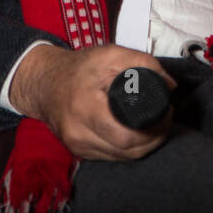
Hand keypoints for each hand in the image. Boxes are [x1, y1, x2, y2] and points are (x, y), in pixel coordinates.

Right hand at [10, 44, 176, 160]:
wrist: (44, 83)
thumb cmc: (78, 68)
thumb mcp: (110, 54)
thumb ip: (143, 63)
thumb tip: (168, 85)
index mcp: (85, 108)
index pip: (126, 136)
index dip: (153, 129)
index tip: (166, 112)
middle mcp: (79, 133)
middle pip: (128, 151)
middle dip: (154, 138)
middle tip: (165, 119)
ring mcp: (78, 146)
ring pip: (123, 158)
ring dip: (144, 146)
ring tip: (154, 125)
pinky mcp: (79, 152)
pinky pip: (112, 157)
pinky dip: (128, 148)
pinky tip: (136, 133)